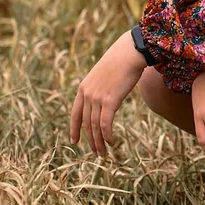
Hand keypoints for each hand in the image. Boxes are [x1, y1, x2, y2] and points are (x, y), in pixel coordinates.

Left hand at [69, 29, 146, 156]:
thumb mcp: (105, 74)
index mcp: (83, 87)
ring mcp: (97, 98)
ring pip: (95, 127)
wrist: (130, 51)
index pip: (75, 113)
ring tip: (104, 153)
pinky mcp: (109, 101)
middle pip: (86, 124)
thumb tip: (105, 97)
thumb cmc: (121, 60)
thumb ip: (100, 86)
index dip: (74, 129)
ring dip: (99, 142)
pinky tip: (112, 142)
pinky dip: (108, 136)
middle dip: (91, 141)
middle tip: (97, 153)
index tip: (74, 141)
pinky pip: (105, 124)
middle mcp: (87, 94)